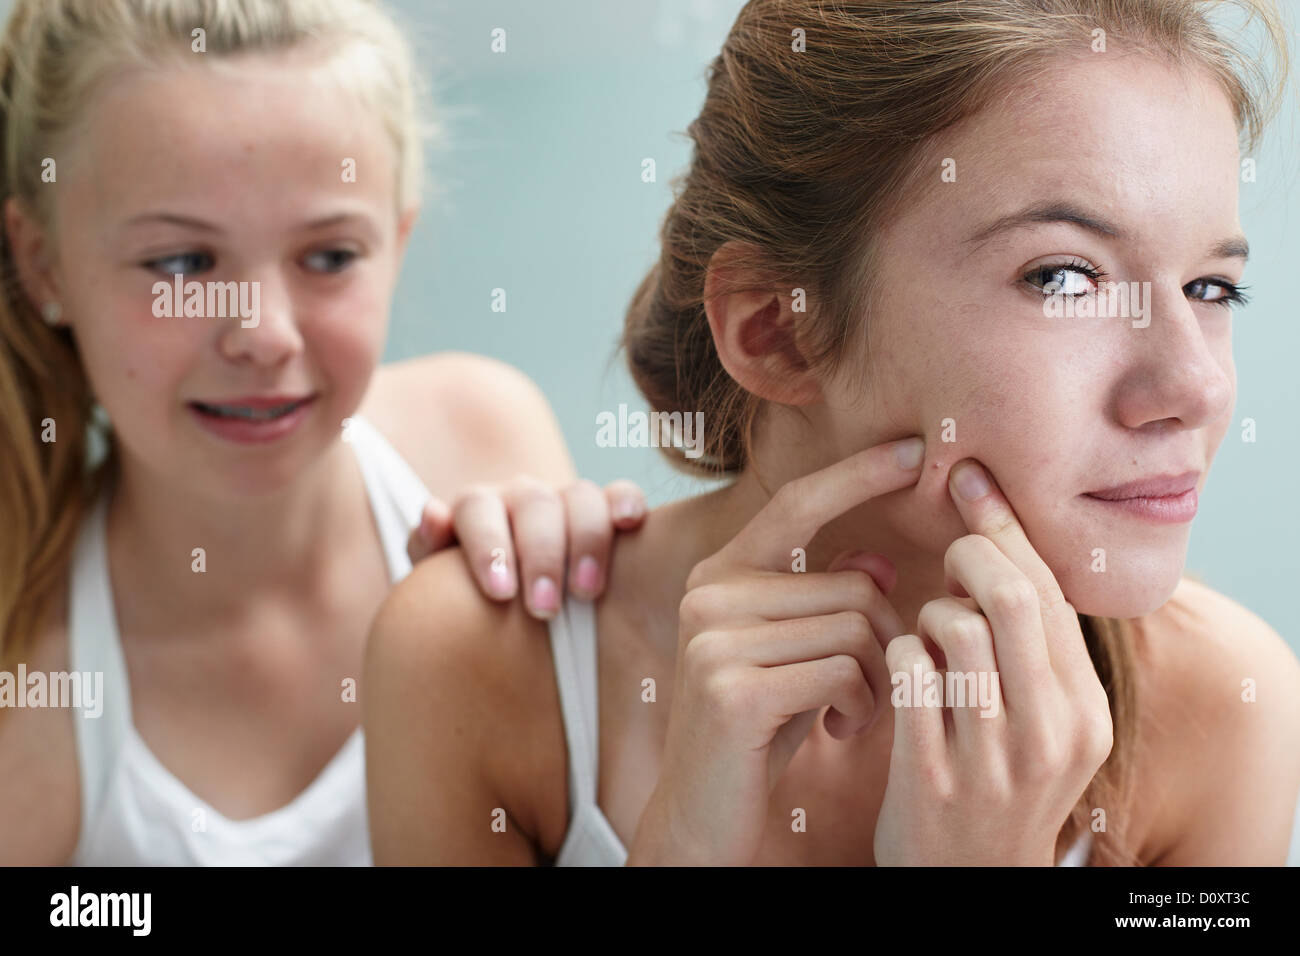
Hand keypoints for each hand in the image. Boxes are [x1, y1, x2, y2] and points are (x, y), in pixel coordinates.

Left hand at [406, 477, 646, 617]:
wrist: (504, 610)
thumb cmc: (468, 602)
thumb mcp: (437, 582)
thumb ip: (427, 550)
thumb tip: (432, 516)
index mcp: (477, 508)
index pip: (477, 509)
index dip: (489, 547)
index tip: (500, 595)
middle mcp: (522, 496)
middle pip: (535, 504)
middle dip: (541, 556)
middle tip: (544, 610)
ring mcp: (565, 500)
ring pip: (581, 497)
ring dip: (586, 541)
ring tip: (587, 592)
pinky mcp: (606, 511)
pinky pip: (621, 494)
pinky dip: (626, 503)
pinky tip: (629, 524)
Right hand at [628, 437, 925, 864]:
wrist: (703, 817)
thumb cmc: (761, 733)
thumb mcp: (796, 659)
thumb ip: (824, 603)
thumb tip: (877, 564)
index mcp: (719, 575)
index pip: (795, 504)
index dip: (856, 475)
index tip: (911, 449)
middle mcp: (708, 594)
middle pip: (854, 585)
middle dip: (886, 642)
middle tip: (868, 691)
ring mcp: (714, 638)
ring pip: (858, 629)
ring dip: (877, 681)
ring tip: (847, 713)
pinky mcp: (732, 687)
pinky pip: (845, 672)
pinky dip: (861, 706)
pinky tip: (835, 730)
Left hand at [872, 458, 1113, 865]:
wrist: (964, 881)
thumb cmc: (994, 780)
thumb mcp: (1039, 722)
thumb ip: (1029, 645)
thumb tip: (997, 535)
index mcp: (1085, 712)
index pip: (1050, 590)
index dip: (1004, 525)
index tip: (971, 478)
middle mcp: (1052, 733)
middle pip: (1008, 594)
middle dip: (967, 551)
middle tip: (948, 554)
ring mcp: (992, 758)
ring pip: (954, 625)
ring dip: (928, 614)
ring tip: (926, 636)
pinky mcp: (932, 775)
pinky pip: (906, 672)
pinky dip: (897, 654)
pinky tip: (900, 674)